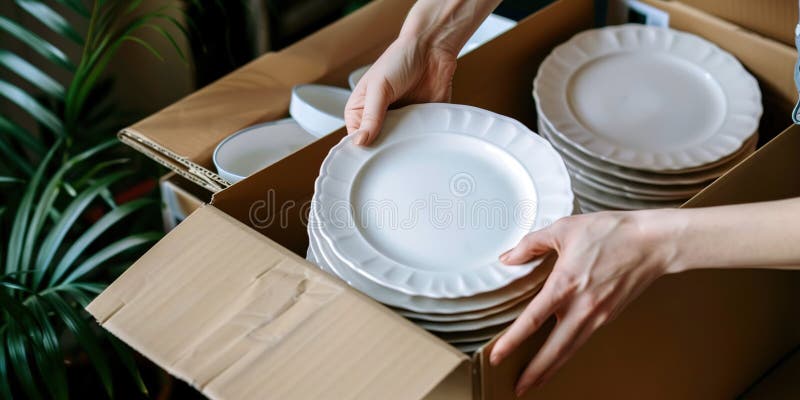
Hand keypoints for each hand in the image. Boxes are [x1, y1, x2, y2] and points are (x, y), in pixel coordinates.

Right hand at [344, 36, 456, 145]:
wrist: (432, 49)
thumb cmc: (400, 59)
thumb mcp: (379, 87)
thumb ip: (370, 116)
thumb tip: (359, 142)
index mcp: (360, 110)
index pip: (355, 139)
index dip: (361, 150)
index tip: (367, 161)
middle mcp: (379, 119)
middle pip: (377, 146)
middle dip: (383, 151)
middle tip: (389, 155)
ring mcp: (400, 122)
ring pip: (398, 146)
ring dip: (403, 147)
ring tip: (406, 145)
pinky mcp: (419, 123)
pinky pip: (419, 139)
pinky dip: (421, 141)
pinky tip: (422, 140)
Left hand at [490, 210, 676, 395]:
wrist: (654, 242)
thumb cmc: (611, 232)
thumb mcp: (564, 228)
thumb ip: (531, 244)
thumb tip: (508, 258)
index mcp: (566, 284)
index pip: (533, 320)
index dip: (513, 341)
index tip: (497, 355)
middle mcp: (582, 306)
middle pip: (554, 349)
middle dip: (535, 371)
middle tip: (518, 388)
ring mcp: (598, 314)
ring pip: (570, 349)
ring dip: (552, 368)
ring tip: (535, 382)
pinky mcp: (609, 316)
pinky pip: (583, 339)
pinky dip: (568, 352)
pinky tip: (559, 355)